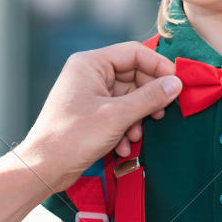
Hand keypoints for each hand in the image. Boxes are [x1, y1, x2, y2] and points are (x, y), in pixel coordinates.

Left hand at [17, 41, 181, 191]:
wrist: (44, 168)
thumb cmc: (72, 137)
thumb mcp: (117, 116)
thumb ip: (150, 97)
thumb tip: (176, 84)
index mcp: (90, 64)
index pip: (134, 53)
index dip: (158, 66)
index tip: (177, 84)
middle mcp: (89, 74)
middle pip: (133, 76)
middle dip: (147, 99)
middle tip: (160, 115)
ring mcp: (89, 94)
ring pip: (128, 98)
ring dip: (136, 119)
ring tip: (135, 136)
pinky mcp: (91, 114)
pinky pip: (118, 113)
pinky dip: (125, 128)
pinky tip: (123, 147)